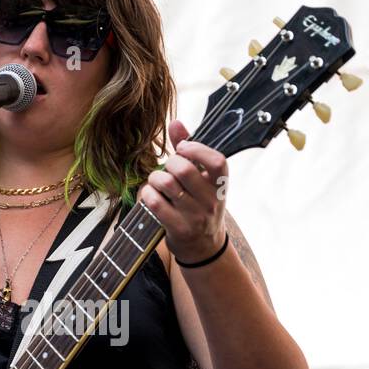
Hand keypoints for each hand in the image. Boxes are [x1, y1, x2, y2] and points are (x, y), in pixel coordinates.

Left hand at [136, 119, 228, 263]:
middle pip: (184, 170)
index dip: (196, 149)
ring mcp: (196, 216)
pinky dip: (147, 194)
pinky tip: (151, 195)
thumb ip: (190, 150)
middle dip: (169, 163)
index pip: (216, 161)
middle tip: (168, 169)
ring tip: (157, 182)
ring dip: (155, 178)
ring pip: (166, 184)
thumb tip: (175, 122)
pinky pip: (155, 202)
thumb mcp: (203, 179)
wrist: (204, 246)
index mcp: (221, 184)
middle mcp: (212, 200)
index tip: (183, 148)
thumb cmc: (200, 204)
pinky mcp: (179, 229)